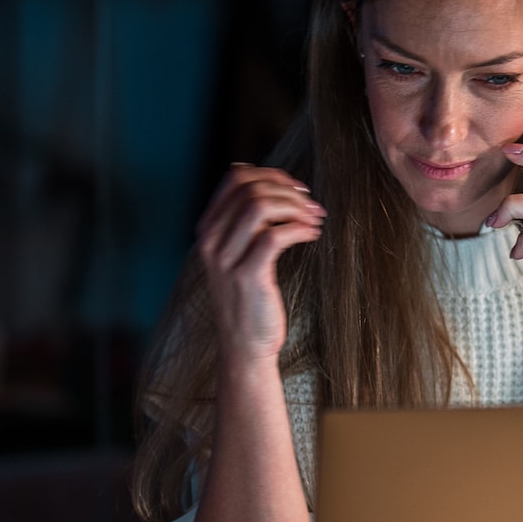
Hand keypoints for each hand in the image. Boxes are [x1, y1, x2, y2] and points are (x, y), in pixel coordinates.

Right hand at [195, 165, 323, 367]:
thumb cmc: (249, 299)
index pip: (236, 178)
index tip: (297, 189)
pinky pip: (275, 235)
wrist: (243, 345)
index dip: (272, 175)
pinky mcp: (247, 276)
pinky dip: (299, 228)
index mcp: (208, 228)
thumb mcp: (240, 254)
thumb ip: (248, 223)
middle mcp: (211, 240)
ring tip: (314, 220)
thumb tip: (276, 187)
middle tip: (313, 207)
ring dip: (295, 207)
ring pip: (260, 206)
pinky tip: (312, 235)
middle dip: (289, 191)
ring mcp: (226, 258)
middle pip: (250, 188)